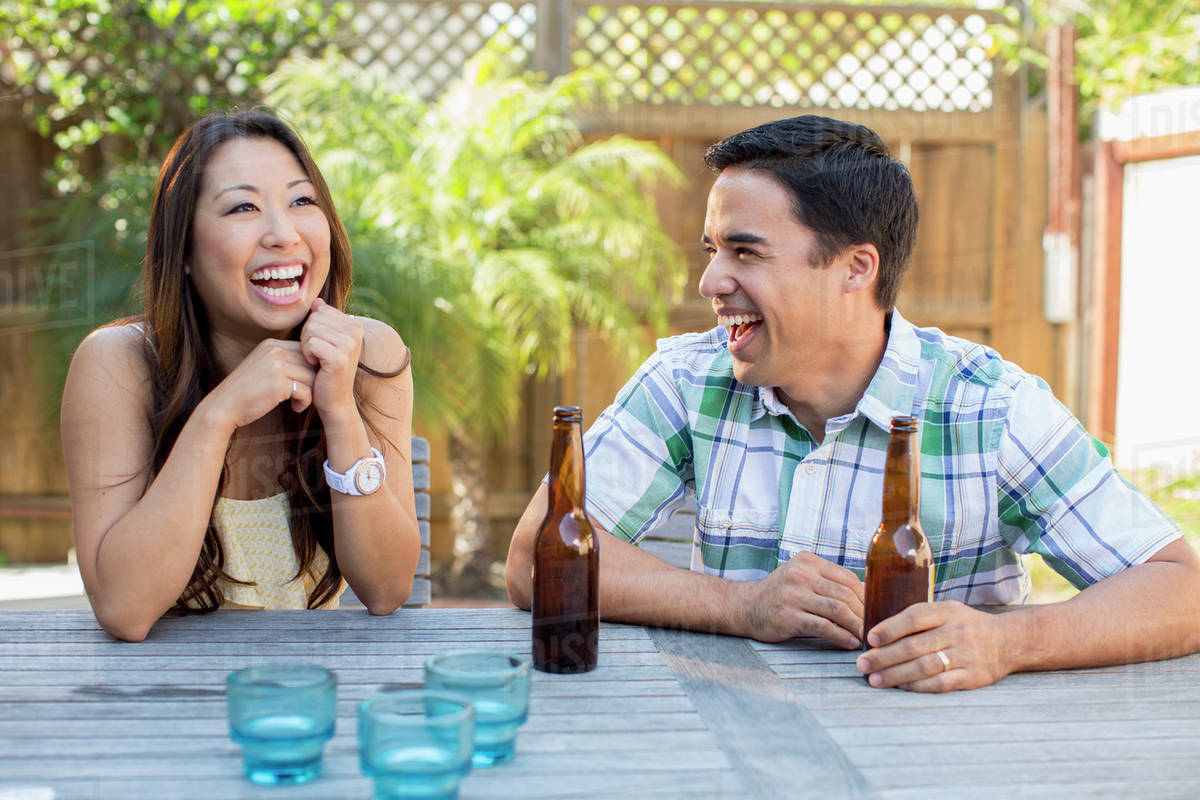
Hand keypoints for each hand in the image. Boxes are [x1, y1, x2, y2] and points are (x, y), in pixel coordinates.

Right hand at [205, 339, 315, 428]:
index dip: (310, 369)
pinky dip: (304, 402)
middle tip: (303, 395)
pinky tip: (295, 407)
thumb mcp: (263, 366)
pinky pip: (306, 391)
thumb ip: (284, 360)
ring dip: (310, 393)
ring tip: (298, 402)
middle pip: (312, 363)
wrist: (224, 406)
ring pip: (312, 377)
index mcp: (271, 344)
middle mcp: (275, 350)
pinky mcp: (279, 383)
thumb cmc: (247, 391)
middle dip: (312, 381)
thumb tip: (317, 363)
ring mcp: (276, 366)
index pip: (306, 351)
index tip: (304, 383)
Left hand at [300, 298, 363, 421]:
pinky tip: (316, 366)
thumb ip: (323, 320)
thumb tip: (317, 301)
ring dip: (306, 347)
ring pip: (310, 330)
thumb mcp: (326, 342)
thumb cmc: (326, 370)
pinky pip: (310, 344)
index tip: (322, 347)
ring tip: (317, 360)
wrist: (335, 400)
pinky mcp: (339, 357)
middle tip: (318, 355)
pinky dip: (307, 356)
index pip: (320, 310)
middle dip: (308, 336)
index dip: (313, 329)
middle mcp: (355, 331)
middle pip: (314, 318)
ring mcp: (349, 344)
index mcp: (354, 324)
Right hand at [736, 551, 864, 648]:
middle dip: (864, 614)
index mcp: (808, 562)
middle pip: (845, 594)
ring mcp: (793, 595)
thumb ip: (827, 581)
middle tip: (875, 627)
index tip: (875, 611)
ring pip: (838, 610)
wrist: (744, 606)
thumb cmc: (778, 594)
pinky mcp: (788, 617)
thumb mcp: (801, 576)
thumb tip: (866, 594)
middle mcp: (801, 575)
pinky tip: (849, 643)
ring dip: (856, 626)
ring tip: (866, 636)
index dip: (866, 596)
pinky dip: (841, 636)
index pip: (847, 577)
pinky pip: (823, 627)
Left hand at [856, 601, 1010, 691]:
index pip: (915, 617)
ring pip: (925, 666)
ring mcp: (966, 655)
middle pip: (915, 645)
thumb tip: (877, 631)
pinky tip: (901, 687)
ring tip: (875, 680)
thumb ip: (919, 617)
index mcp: (947, 612)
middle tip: (863, 665)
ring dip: (896, 674)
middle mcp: (957, 632)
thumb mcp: (947, 611)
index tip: (869, 639)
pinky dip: (918, 686)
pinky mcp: (973, 676)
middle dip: (884, 657)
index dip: (890, 628)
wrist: (1008, 642)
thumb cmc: (965, 626)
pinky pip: (941, 684)